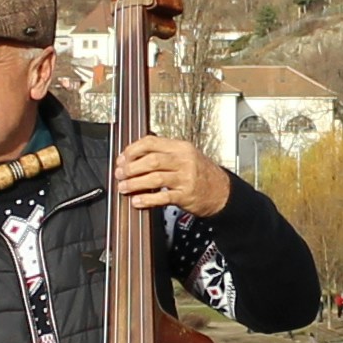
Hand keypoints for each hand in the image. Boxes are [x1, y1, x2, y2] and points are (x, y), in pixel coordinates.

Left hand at [112, 136, 231, 218]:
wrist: (222, 192)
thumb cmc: (202, 174)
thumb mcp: (186, 156)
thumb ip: (164, 153)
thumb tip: (134, 157)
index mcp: (181, 147)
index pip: (151, 142)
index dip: (132, 150)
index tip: (122, 158)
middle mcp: (184, 160)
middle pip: (151, 160)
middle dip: (131, 167)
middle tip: (120, 174)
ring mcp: (186, 177)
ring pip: (154, 177)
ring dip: (135, 183)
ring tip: (124, 188)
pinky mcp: (186, 195)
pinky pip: (163, 196)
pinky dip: (147, 199)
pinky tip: (137, 201)